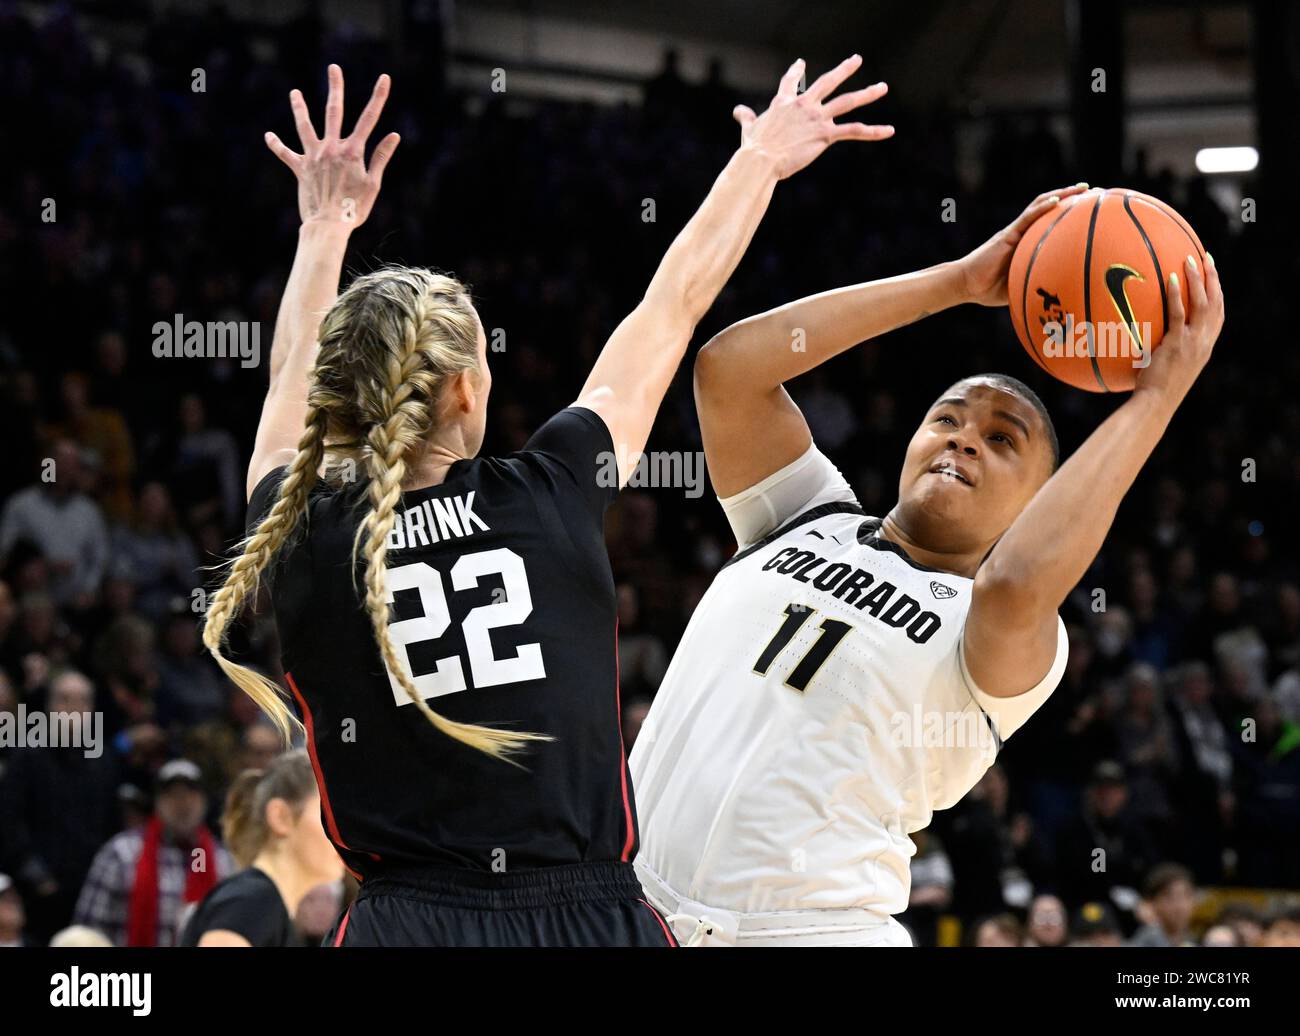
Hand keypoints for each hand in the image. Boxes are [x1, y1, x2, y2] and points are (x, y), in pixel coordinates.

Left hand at [264, 64, 399, 227]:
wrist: (328, 225)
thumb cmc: (355, 209)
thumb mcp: (373, 184)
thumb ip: (381, 158)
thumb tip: (393, 135)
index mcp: (352, 151)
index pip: (369, 119)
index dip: (378, 97)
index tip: (384, 78)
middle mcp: (331, 148)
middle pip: (333, 112)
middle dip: (335, 88)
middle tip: (333, 68)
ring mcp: (313, 157)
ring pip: (305, 126)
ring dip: (300, 108)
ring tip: (294, 93)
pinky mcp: (300, 169)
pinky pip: (286, 154)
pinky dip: (277, 145)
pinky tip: (268, 136)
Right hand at [735, 55, 892, 179]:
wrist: (761, 159)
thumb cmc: (753, 148)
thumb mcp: (748, 129)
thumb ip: (745, 118)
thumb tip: (737, 110)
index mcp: (784, 103)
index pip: (791, 82)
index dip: (796, 71)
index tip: (801, 62)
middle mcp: (804, 105)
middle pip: (828, 81)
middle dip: (844, 70)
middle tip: (856, 60)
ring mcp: (817, 118)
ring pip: (848, 101)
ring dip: (867, 93)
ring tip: (883, 87)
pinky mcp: (826, 134)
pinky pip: (854, 131)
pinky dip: (873, 131)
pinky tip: (889, 130)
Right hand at [957, 184, 1090, 305]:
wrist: (967, 284)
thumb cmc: (989, 289)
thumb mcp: (1021, 286)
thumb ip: (1037, 284)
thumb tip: (1062, 296)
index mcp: (1026, 242)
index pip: (1051, 222)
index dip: (1070, 213)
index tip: (1090, 208)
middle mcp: (1023, 232)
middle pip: (1050, 207)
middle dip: (1072, 197)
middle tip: (1094, 191)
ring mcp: (1015, 231)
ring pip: (1041, 206)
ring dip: (1062, 194)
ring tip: (1081, 188)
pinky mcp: (1008, 234)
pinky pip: (1027, 218)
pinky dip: (1042, 208)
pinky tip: (1056, 201)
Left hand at [1133, 252, 1223, 402]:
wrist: (1155, 404)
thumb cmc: (1154, 390)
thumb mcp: (1166, 366)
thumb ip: (1165, 348)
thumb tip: (1145, 336)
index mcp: (1205, 346)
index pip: (1218, 315)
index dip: (1217, 293)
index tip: (1213, 276)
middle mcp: (1204, 342)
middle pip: (1216, 303)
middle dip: (1213, 279)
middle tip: (1207, 258)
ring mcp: (1194, 343)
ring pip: (1203, 304)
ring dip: (1198, 279)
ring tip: (1191, 259)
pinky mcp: (1178, 344)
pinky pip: (1179, 313)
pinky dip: (1176, 294)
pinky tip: (1171, 278)